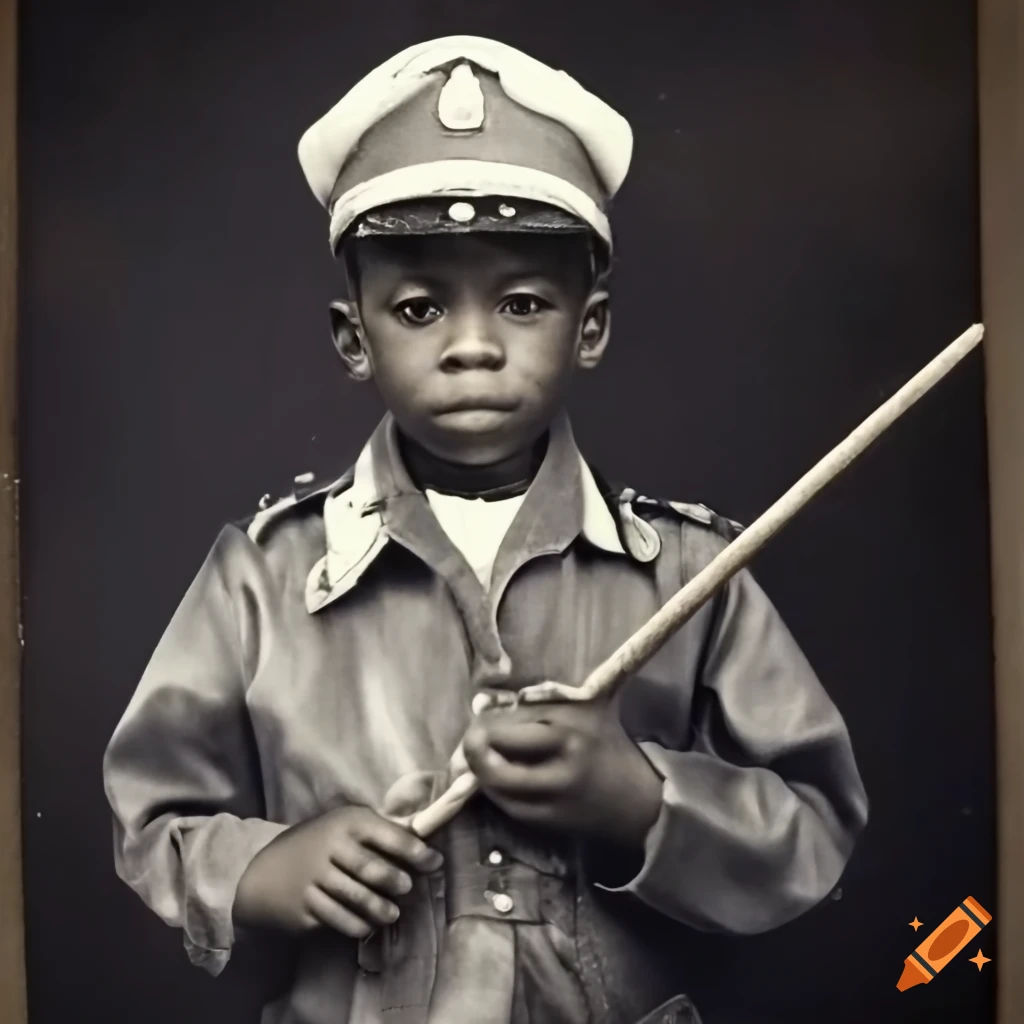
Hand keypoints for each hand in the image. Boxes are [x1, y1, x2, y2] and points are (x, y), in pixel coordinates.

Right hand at [233, 805, 442, 938]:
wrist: (265, 873)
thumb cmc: (319, 845)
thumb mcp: (345, 826)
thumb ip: (381, 832)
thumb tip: (425, 841)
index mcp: (345, 822)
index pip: (387, 835)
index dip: (415, 851)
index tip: (434, 862)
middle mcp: (329, 847)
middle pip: (373, 870)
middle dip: (396, 881)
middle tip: (408, 889)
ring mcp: (314, 879)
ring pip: (357, 899)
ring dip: (381, 909)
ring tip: (392, 914)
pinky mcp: (304, 907)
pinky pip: (339, 920)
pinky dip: (358, 925)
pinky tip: (367, 926)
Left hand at [462, 695, 662, 850]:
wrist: (635, 798)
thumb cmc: (603, 743)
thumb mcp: (581, 710)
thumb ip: (536, 703)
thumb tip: (481, 704)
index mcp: (570, 727)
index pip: (511, 724)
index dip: (485, 721)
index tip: (479, 716)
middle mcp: (562, 761)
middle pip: (497, 755)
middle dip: (473, 748)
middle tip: (467, 741)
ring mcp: (555, 795)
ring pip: (498, 784)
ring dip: (479, 772)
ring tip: (474, 760)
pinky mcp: (550, 821)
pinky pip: (509, 806)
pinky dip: (495, 792)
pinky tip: (494, 781)